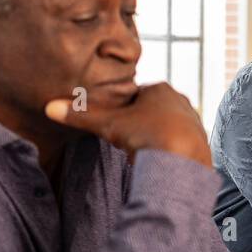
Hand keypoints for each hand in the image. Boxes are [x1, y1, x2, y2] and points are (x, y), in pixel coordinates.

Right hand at [46, 82, 210, 165]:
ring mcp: (194, 122)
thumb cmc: (146, 135)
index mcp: (160, 89)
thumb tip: (49, 107)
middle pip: (153, 110)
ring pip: (167, 127)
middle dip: (139, 123)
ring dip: (155, 138)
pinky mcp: (202, 143)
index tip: (116, 124)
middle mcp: (181, 101)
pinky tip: (160, 162)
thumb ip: (81, 116)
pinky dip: (169, 152)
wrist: (181, 162)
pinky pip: (180, 145)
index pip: (135, 95)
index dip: (122, 109)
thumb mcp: (109, 124)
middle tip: (128, 140)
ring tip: (143, 152)